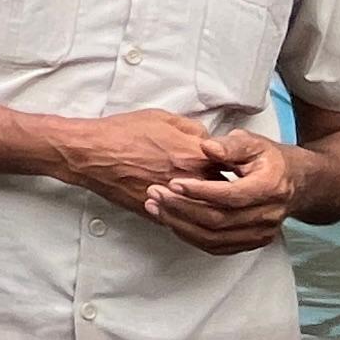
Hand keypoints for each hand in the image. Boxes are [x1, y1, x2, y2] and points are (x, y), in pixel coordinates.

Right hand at [66, 106, 245, 212]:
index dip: (241, 168)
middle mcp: (187, 181)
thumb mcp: (163, 118)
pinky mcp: (157, 213)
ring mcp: (172, 200)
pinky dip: (193, 220)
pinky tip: (198, 216)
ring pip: (206, 213)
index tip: (248, 170)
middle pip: (224, 195)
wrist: (92, 154)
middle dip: (234, 194)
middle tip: (243, 194)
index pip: (232, 167)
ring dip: (216, 210)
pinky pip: (184, 221)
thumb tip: (208, 141)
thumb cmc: (123, 133)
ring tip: (224, 208)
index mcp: (194, 155)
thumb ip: (193, 130)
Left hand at [145, 130, 296, 256]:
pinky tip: (171, 220)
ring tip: (155, 206)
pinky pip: (216, 247)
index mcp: (270, 187)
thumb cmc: (270, 159)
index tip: (173, 182)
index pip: (230, 196)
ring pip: (214, 238)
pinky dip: (190, 236)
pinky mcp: (251, 243)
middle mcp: (267, 215)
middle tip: (154, 193)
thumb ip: (231, 144)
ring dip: (180, 224)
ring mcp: (260, 233)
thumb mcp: (255, 142)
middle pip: (218, 221)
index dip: (199, 191)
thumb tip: (207, 147)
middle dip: (182, 208)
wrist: (296, 183)